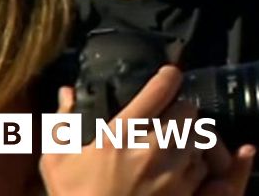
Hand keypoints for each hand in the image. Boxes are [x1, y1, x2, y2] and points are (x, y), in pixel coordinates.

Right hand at [41, 66, 255, 195]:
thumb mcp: (57, 161)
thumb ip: (64, 122)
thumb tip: (68, 91)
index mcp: (120, 136)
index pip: (160, 91)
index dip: (169, 77)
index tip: (169, 74)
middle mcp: (151, 150)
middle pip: (188, 110)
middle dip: (179, 108)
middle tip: (168, 114)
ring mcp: (171, 173)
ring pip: (199, 136)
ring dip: (189, 134)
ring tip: (173, 139)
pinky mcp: (184, 192)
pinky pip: (201, 165)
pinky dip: (194, 161)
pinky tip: (178, 165)